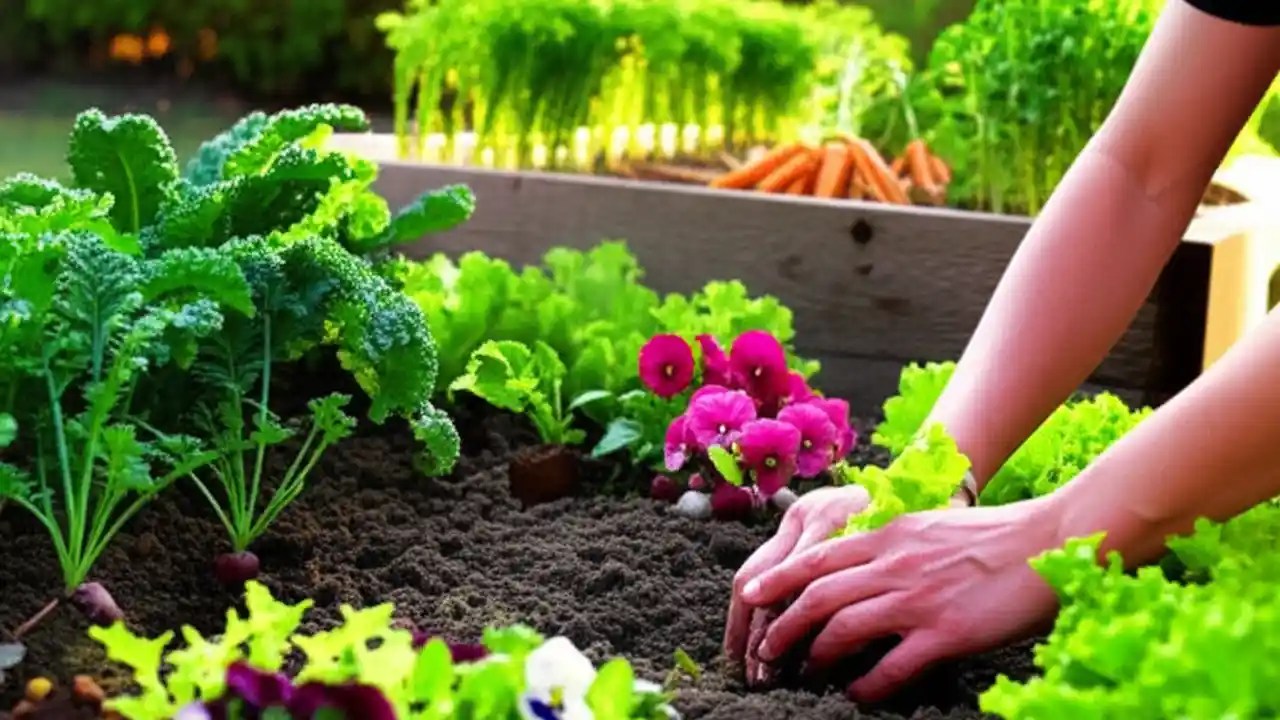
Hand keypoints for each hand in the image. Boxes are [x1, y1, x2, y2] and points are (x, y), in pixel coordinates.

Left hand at [738, 496, 1065, 701]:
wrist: (1048, 540)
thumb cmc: (992, 534)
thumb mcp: (928, 523)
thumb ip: (891, 540)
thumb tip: (860, 559)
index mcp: (888, 534)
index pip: (817, 557)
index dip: (778, 578)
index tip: (751, 594)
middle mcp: (894, 565)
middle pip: (818, 596)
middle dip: (783, 625)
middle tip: (765, 649)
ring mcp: (916, 600)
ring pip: (843, 630)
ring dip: (814, 655)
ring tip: (802, 672)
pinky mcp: (944, 634)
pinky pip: (890, 667)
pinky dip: (865, 685)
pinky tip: (855, 695)